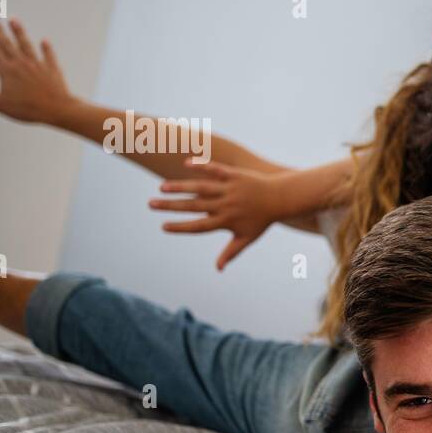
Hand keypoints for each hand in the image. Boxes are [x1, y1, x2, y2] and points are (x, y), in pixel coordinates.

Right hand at [0, 18, 75, 123]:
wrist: (58, 110)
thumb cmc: (28, 109)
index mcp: (6, 71)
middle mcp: (21, 64)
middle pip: (6, 43)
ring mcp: (38, 65)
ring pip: (26, 45)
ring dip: (19, 32)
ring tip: (14, 20)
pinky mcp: (52, 70)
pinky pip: (48, 57)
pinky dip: (46, 49)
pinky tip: (45, 41)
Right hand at [149, 161, 284, 269]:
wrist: (281, 198)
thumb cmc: (262, 220)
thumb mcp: (247, 238)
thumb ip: (231, 252)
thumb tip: (218, 269)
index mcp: (226, 221)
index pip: (199, 226)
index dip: (180, 227)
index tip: (163, 227)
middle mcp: (226, 205)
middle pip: (193, 206)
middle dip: (171, 206)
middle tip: (150, 204)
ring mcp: (229, 189)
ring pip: (201, 188)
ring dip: (180, 187)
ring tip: (162, 187)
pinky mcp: (235, 175)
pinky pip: (216, 170)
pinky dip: (201, 166)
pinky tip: (186, 163)